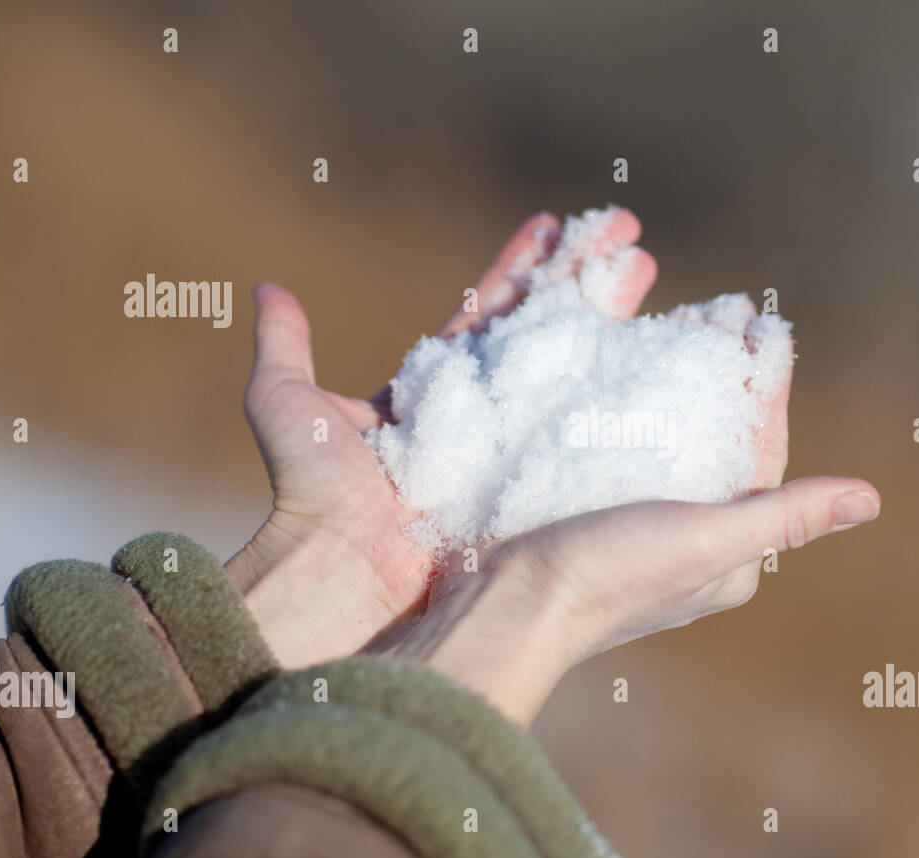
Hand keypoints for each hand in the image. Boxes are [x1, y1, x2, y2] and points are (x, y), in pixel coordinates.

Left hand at [226, 211, 656, 667]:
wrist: (344, 574)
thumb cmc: (313, 494)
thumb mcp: (288, 406)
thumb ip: (285, 348)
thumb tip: (266, 289)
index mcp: (435, 392)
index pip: (485, 313)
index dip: (520, 268)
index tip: (555, 221)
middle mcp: (482, 417)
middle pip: (541, 331)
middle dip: (582, 280)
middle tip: (622, 230)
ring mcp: (513, 449)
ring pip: (567, 367)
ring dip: (606, 313)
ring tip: (645, 260)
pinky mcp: (535, 480)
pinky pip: (580, 427)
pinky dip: (615, 390)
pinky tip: (652, 351)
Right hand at [392, 306, 879, 726]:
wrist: (503, 604)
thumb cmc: (610, 575)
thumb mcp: (708, 542)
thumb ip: (784, 517)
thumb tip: (872, 499)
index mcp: (727, 553)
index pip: (762, 454)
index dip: (767, 386)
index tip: (763, 325)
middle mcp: (687, 538)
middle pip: (717, 438)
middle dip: (723, 370)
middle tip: (720, 309)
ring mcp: (632, 522)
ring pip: (670, 432)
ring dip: (679, 374)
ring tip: (680, 317)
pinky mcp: (583, 506)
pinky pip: (621, 437)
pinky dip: (631, 394)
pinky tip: (623, 355)